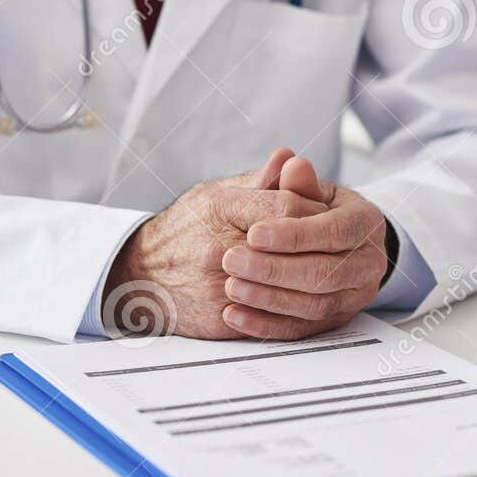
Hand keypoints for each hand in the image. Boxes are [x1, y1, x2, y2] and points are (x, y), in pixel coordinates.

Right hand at [103, 148, 329, 338]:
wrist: (141, 274)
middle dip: (320, 247)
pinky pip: (273, 317)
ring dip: (313, 280)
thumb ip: (259, 181)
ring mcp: (220, 286)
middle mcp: (219, 247)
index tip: (326, 213)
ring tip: (324, 269)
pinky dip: (296, 307)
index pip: (287, 207)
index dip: (314, 211)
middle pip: (291, 249)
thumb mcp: (215, 193)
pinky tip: (308, 296)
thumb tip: (290, 158)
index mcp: (220, 207)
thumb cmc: (184, 229)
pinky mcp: (222, 318)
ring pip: (288, 287)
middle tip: (334, 245)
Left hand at [218, 154, 391, 339]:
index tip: (254, 233)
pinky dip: (265, 326)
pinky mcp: (334, 321)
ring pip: (313, 305)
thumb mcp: (310, 189)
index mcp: (366, 223)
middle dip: (274, 269)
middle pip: (325, 274)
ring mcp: (354, 296)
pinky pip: (301, 330)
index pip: (334, 232)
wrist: (334, 241)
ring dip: (268, 299)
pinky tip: (237, 316)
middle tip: (233, 260)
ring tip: (232, 287)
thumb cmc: (317, 209)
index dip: (294, 234)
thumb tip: (289, 161)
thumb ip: (297, 182)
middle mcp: (368, 263)